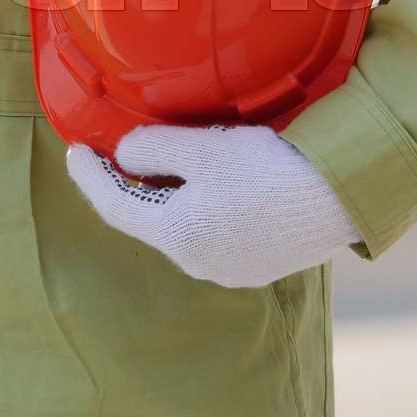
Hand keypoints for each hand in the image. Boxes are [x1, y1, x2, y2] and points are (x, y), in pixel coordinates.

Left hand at [66, 125, 359, 288]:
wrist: (342, 196)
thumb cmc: (268, 169)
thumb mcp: (202, 148)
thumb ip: (152, 148)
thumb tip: (124, 155)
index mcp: (177, 236)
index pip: (114, 206)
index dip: (89, 177)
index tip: (74, 151)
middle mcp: (199, 262)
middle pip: (150, 220)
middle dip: (131, 187)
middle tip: (117, 155)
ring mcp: (232, 269)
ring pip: (185, 228)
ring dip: (170, 198)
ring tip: (167, 165)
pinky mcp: (261, 264)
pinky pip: (217, 233)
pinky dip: (202, 208)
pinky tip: (215, 186)